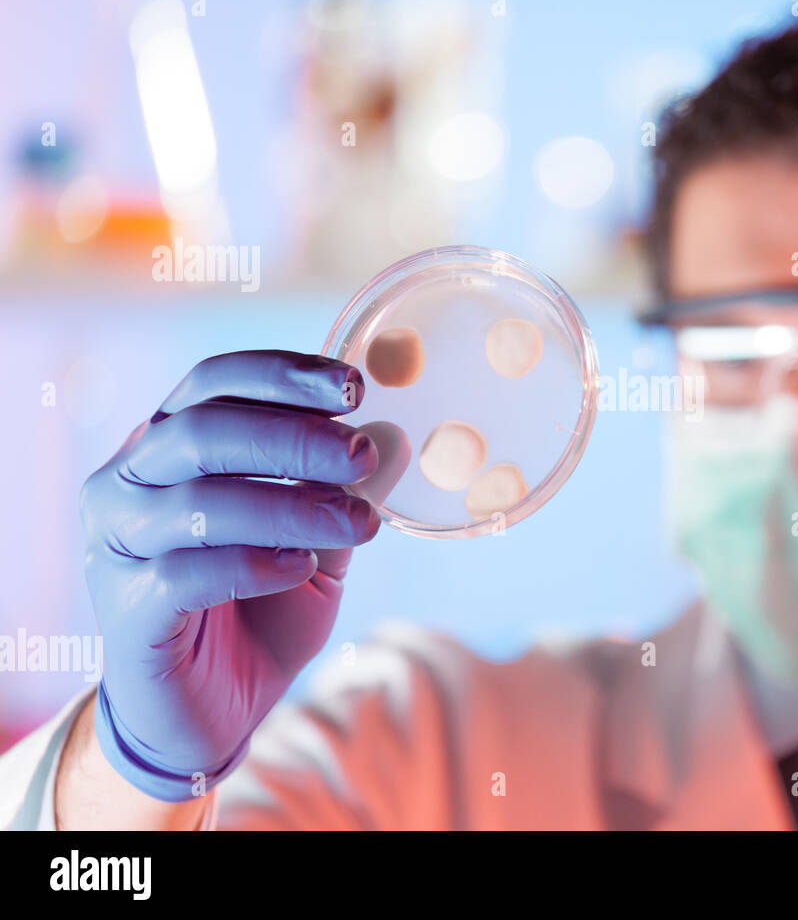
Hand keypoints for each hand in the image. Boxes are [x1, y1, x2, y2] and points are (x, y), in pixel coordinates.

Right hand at [80, 350, 379, 800]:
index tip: (355, 387)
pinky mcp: (125, 607)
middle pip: (204, 429)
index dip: (282, 375)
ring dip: (291, 505)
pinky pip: (187, 570)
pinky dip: (254, 562)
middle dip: (294, 436)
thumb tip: (394, 439)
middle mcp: (129, 482)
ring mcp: (117, 544)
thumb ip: (346, 494)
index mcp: (169, 446)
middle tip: (360, 455)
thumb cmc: (260, 609)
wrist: (212, 709)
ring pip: (199, 498)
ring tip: (356, 523)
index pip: (214, 382)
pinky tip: (300, 567)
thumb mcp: (319, 543)